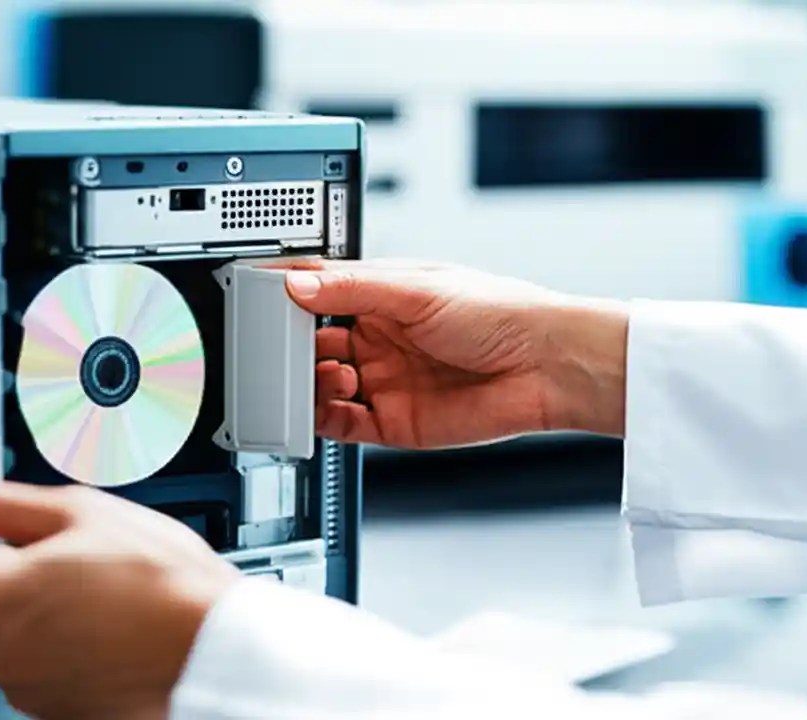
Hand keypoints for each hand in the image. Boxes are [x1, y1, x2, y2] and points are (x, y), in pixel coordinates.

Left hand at [0, 478, 240, 719]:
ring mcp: (20, 686)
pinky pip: (23, 661)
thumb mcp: (76, 511)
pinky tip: (90, 615)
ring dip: (13, 603)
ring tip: (78, 579)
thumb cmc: (162, 582)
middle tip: (42, 543)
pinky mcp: (48, 706)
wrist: (214, 649)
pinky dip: (43, 637)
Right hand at [279, 259, 628, 447]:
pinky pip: (344, 423)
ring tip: (320, 374)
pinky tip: (322, 407)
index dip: (290, 295)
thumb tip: (298, 283)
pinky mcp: (395, 421)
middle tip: (279, 347)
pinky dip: (324, 418)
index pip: (322, 292)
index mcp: (385, 295)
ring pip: (324, 384)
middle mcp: (382, 337)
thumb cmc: (502, 313)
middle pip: (315, 341)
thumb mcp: (418, 289)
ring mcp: (387, 380)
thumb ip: (353, 288)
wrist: (547, 368)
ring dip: (309, 382)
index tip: (260, 297)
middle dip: (293, 345)